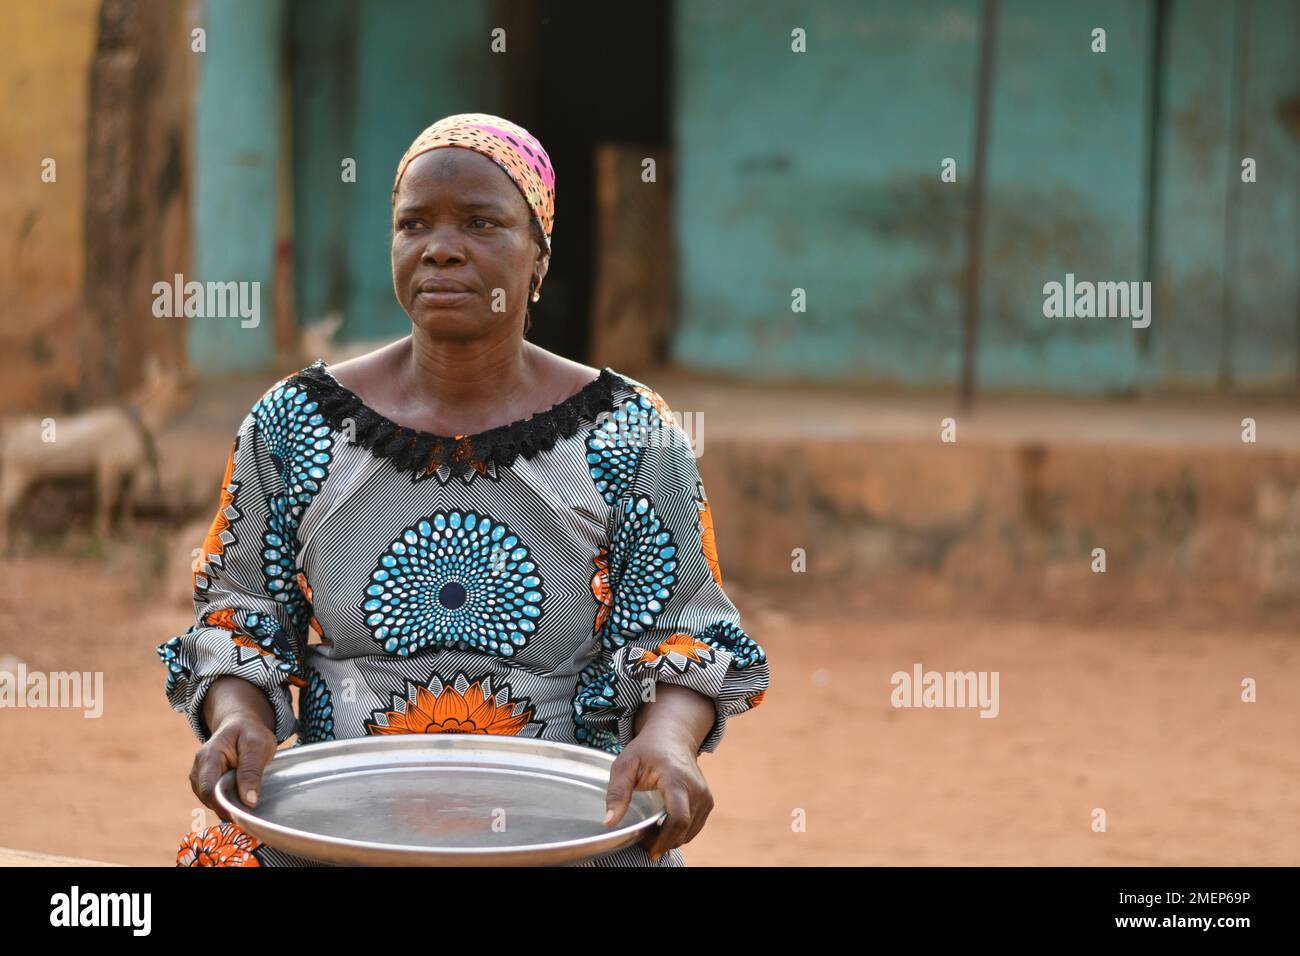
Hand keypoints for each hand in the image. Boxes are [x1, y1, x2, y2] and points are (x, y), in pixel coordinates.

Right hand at [189, 712, 277, 820]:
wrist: (241, 725)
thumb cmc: (250, 733)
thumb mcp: (258, 746)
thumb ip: (252, 772)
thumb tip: (249, 802)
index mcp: (209, 755)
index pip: (209, 788)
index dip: (222, 806)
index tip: (240, 817)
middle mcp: (199, 767)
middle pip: (207, 797)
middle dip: (225, 808)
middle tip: (247, 815)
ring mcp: (199, 776)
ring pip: (209, 800)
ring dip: (225, 806)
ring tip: (246, 807)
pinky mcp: (205, 783)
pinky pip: (212, 798)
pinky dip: (225, 803)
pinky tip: (239, 803)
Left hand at [603, 728, 713, 862]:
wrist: (672, 736)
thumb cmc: (646, 750)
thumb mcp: (624, 765)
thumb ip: (616, 793)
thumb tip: (609, 822)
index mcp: (676, 778)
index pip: (678, 817)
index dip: (665, 839)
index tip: (650, 850)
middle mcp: (696, 788)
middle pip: (684, 829)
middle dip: (664, 841)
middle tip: (643, 841)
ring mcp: (705, 795)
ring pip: (690, 831)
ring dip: (672, 839)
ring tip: (651, 833)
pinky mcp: (707, 801)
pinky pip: (694, 827)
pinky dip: (680, 833)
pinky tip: (663, 828)